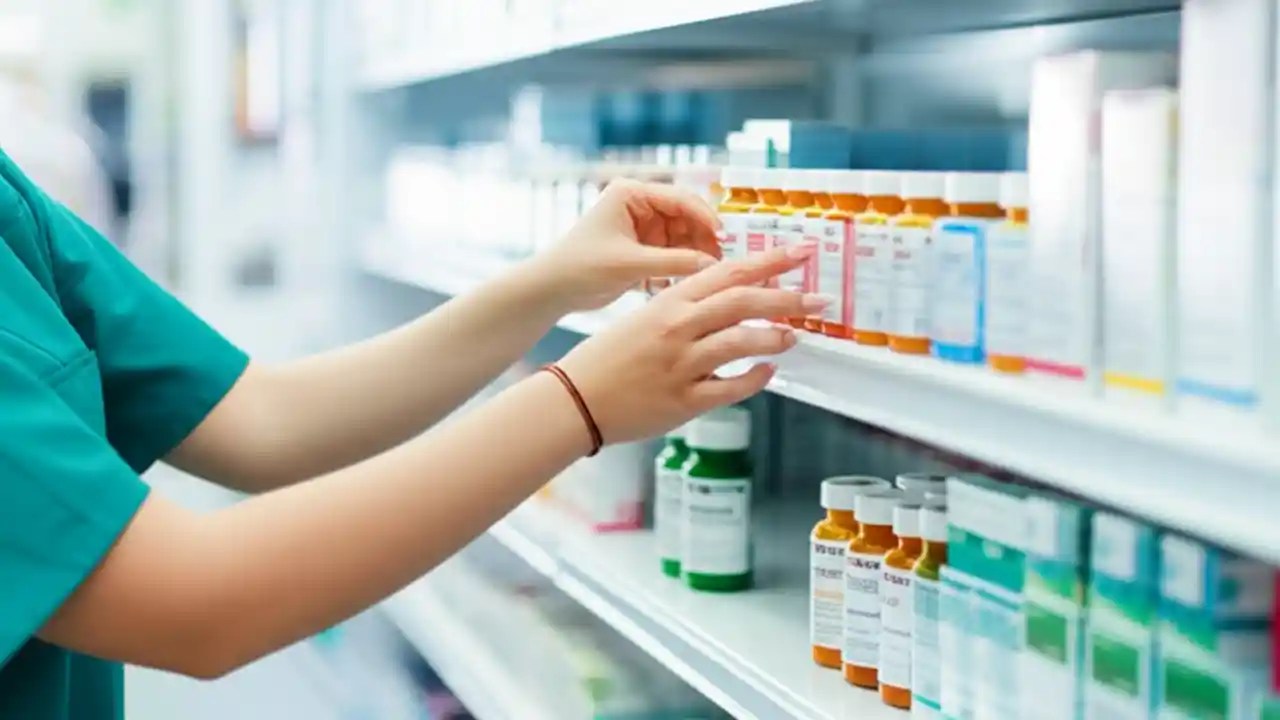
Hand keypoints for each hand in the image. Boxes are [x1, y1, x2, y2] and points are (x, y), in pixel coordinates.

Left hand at [530, 179, 721, 311]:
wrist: (552, 290)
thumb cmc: (582, 267)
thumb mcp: (630, 264)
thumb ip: (673, 263)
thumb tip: (712, 263)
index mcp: (632, 194)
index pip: (680, 199)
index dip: (705, 217)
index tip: (724, 238)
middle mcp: (639, 206)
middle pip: (686, 218)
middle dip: (702, 240)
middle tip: (719, 262)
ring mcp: (641, 228)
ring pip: (682, 239)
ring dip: (692, 257)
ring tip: (701, 277)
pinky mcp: (642, 249)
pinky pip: (672, 255)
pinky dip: (677, 268)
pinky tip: (675, 284)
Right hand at [555, 245, 827, 445]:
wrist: (574, 400)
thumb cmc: (607, 359)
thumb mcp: (643, 319)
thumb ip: (686, 310)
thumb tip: (732, 305)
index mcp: (668, 302)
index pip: (729, 271)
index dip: (770, 261)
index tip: (802, 252)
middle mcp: (677, 328)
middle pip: (743, 301)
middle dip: (787, 296)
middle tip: (820, 299)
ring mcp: (681, 364)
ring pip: (741, 340)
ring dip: (774, 336)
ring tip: (794, 336)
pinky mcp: (684, 400)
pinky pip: (731, 388)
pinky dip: (755, 379)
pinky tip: (767, 372)